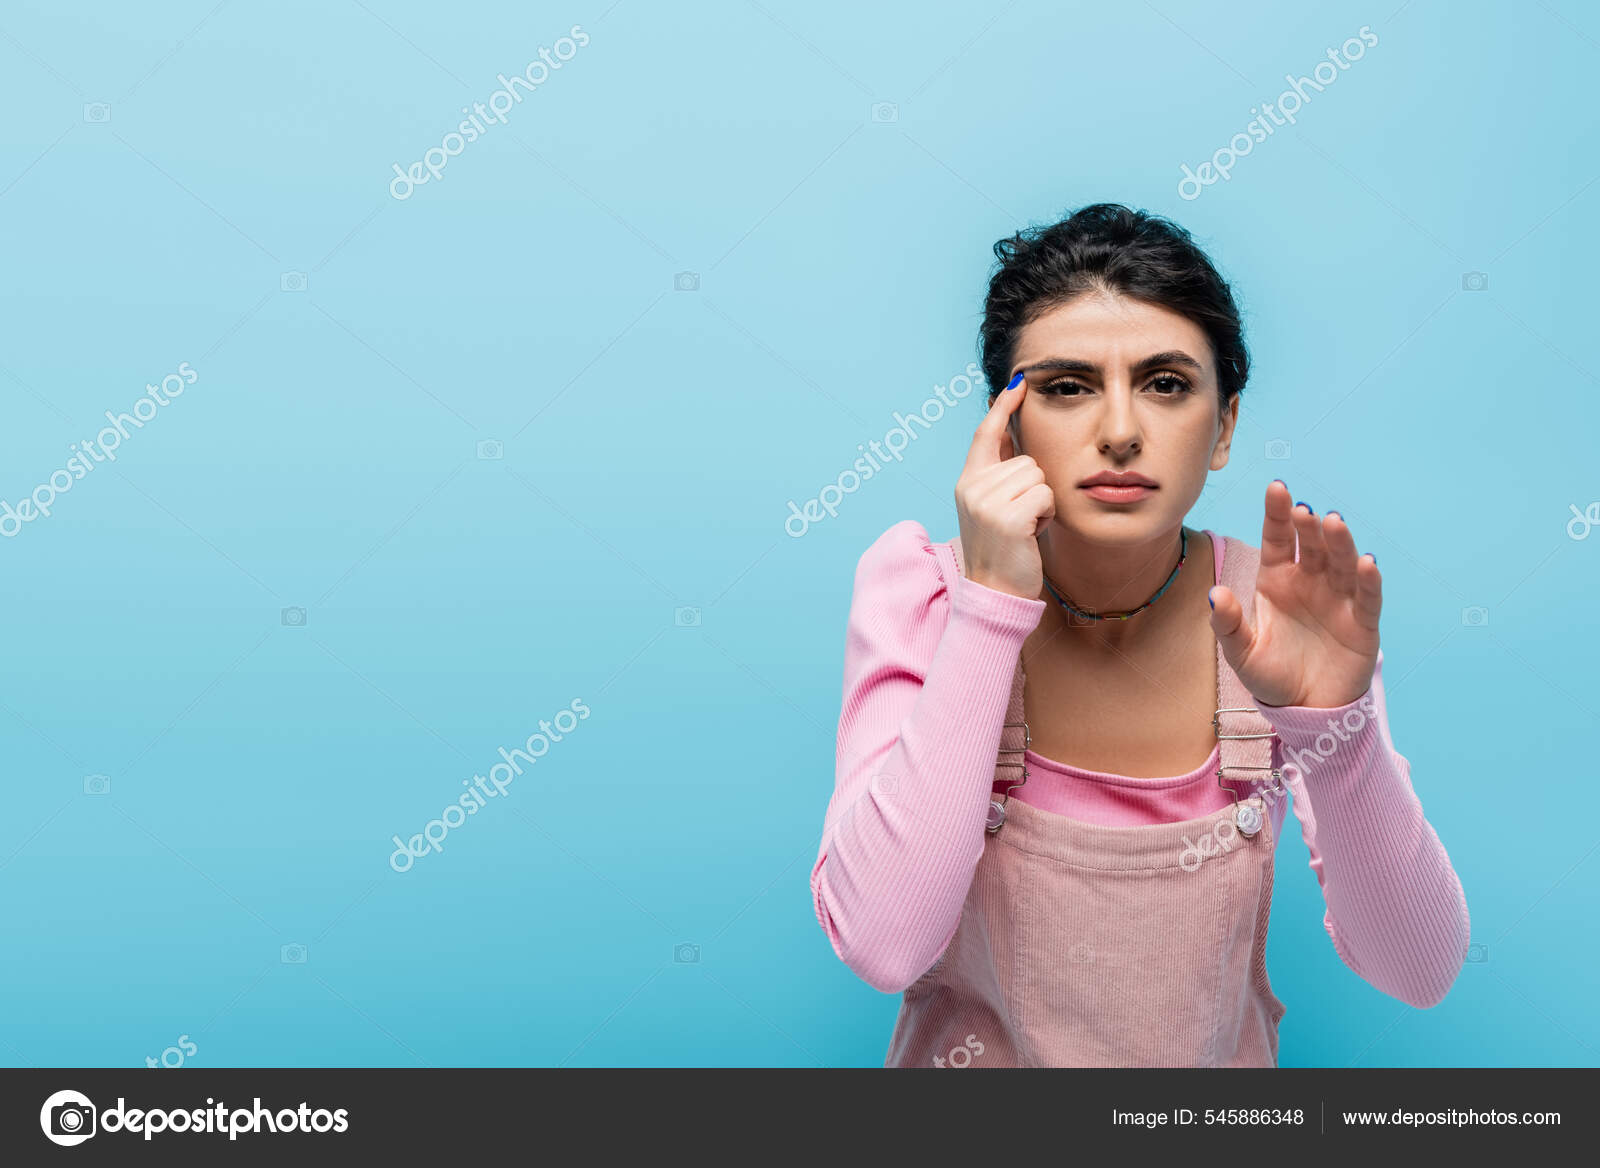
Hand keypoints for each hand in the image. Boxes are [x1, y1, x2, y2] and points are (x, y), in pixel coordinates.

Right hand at [954, 375, 1055, 599]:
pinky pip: (1045, 495)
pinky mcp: (1008, 517)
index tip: (1018, 383)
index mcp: (967, 481)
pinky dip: (1047, 515)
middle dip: (1033, 487)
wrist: (994, 590)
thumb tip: (1009, 430)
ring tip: (1025, 525)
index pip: (985, 433)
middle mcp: (973, 487)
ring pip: (1038, 476)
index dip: (1003, 406)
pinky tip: (1031, 533)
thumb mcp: (993, 505)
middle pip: (1026, 459)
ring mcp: (987, 502)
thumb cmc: (1002, 548)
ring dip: (1041, 502)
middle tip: (1020, 517)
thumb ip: (999, 470)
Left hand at [1207, 481, 1380, 708]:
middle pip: (1312, 545)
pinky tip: (1366, 563)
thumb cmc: (1270, 675)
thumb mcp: (1240, 653)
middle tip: (1305, 510)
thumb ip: (1228, 624)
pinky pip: (1366, 596)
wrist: (1304, 709)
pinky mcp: (1362, 622)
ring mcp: (1338, 598)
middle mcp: (1310, 581)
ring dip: (1340, 542)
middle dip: (1309, 525)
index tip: (1276, 487)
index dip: (1278, 514)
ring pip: (1342, 562)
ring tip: (1333, 522)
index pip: (1278, 539)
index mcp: (1278, 579)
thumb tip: (1214, 593)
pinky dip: (1368, 579)